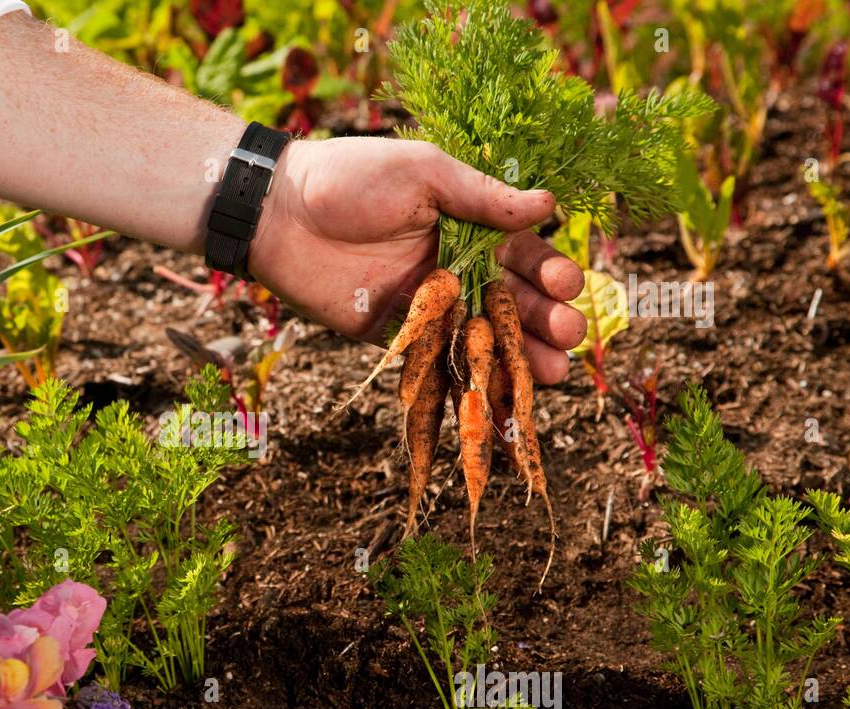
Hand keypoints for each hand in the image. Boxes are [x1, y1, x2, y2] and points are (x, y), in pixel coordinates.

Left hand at [248, 136, 586, 383]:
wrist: (280, 212)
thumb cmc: (352, 177)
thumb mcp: (424, 173)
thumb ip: (482, 196)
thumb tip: (550, 206)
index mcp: (468, 226)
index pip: (522, 255)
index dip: (548, 272)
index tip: (567, 285)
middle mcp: (453, 268)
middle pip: (510, 301)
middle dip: (544, 320)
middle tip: (569, 333)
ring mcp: (425, 305)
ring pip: (482, 336)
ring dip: (517, 355)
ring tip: (550, 373)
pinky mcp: (393, 335)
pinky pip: (435, 359)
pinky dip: (464, 376)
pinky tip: (494, 393)